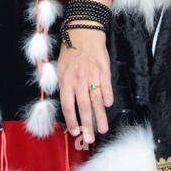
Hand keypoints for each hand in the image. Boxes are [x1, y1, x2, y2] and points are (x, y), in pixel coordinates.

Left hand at [57, 27, 113, 146]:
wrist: (83, 31)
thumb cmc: (70, 50)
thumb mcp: (60, 68)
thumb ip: (65, 86)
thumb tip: (69, 105)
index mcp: (65, 81)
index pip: (67, 105)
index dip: (71, 120)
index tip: (75, 132)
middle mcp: (78, 80)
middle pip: (82, 107)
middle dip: (86, 124)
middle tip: (90, 138)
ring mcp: (91, 75)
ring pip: (95, 99)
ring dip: (100, 115)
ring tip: (103, 129)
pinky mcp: (103, 69)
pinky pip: (106, 84)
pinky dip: (108, 94)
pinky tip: (109, 105)